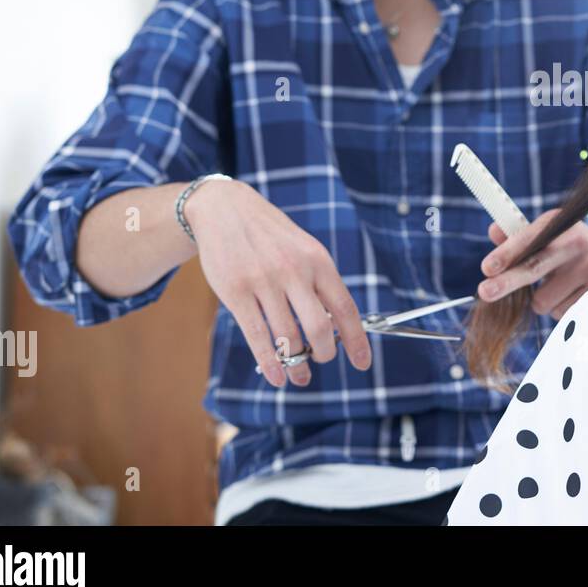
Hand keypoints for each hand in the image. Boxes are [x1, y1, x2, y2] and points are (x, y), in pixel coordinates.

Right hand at [185, 179, 372, 387]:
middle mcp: (295, 271)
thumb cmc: (271, 236)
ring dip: (296, 365)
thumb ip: (320, 283)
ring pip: (288, 337)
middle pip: (319, 328)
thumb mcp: (304, 249)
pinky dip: (270, 363)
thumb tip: (338, 326)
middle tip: (321, 361)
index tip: (362, 363)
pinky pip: (258, 336)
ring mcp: (264, 282)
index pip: (345, 308)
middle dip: (323, 354)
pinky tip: (277, 376)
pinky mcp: (236, 292)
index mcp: (318, 261)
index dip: (356, 340)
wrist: (225, 209)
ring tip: (299, 377)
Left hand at [477, 208, 587, 319]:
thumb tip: (493, 231)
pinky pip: (561, 314)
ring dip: (544, 300)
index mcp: (559, 225)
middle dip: (507, 282)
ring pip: (544, 300)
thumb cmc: (572, 248)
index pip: (530, 239)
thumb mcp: (550, 235)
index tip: (488, 267)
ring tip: (561, 286)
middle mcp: (577, 242)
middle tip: (485, 291)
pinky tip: (575, 295)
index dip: (507, 253)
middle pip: (534, 267)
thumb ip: (520, 236)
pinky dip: (560, 309)